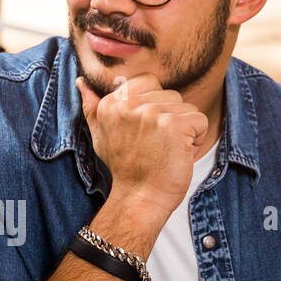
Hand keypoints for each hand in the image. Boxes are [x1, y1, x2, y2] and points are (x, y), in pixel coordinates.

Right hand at [76, 74, 209, 218]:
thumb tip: (81, 82)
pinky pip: (200, 121)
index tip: (145, 132)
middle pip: (171, 95)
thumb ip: (92, 107)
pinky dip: (196, 140)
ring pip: (187, 108)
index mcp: (112, 103)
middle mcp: (130, 104)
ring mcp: (153, 113)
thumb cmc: (125, 169)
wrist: (139, 199)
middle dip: (171, 120)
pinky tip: (179, 154)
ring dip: (184, 131)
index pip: (150, 82)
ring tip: (166, 150)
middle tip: (155, 145)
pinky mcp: (175, 124)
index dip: (155, 107)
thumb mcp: (101, 136)